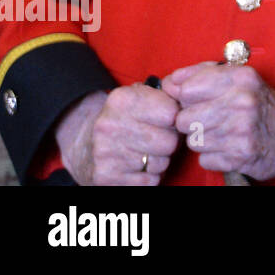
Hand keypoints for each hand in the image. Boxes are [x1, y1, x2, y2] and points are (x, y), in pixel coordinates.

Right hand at [56, 85, 179, 185]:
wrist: (84, 143)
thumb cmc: (126, 118)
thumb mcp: (141, 97)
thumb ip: (168, 93)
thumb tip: (190, 101)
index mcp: (122, 100)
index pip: (172, 114)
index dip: (175, 119)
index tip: (167, 120)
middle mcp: (110, 125)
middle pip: (169, 142)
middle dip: (169, 142)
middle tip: (158, 139)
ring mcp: (105, 152)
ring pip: (160, 164)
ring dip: (159, 160)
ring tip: (146, 152)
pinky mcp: (105, 177)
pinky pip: (149, 181)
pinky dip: (148, 177)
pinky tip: (137, 167)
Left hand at [164, 62, 274, 180]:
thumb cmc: (261, 102)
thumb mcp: (239, 77)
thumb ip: (200, 74)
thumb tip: (168, 82)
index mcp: (239, 78)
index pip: (185, 90)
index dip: (186, 98)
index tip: (197, 101)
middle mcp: (241, 102)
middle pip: (183, 119)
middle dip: (192, 122)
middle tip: (211, 120)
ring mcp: (242, 130)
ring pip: (193, 141)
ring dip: (204, 140)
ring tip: (224, 133)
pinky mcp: (241, 156)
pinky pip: (205, 160)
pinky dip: (215, 157)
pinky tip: (230, 147)